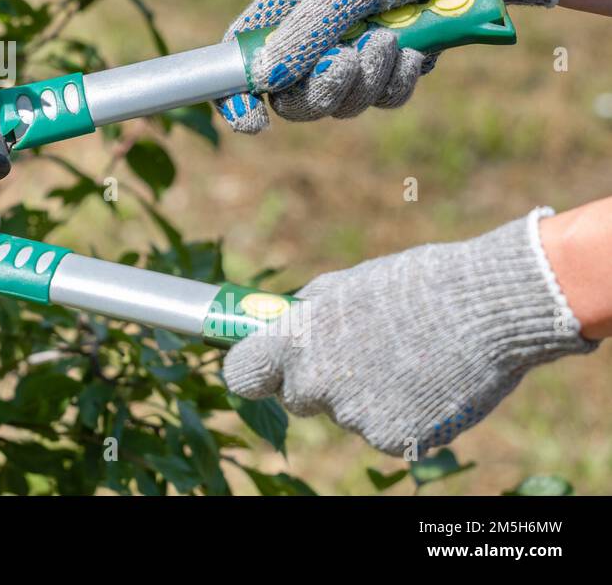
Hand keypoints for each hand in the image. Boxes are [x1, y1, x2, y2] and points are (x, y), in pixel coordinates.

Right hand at [218, 0, 561, 132]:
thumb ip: (307, 30)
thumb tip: (264, 77)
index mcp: (286, 4)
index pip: (240, 55)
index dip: (235, 93)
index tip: (254, 123)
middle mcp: (312, 32)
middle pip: (290, 95)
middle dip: (320, 90)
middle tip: (346, 63)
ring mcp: (352, 50)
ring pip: (340, 102)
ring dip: (368, 79)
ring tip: (393, 39)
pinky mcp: (392, 63)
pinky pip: (383, 98)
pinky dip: (399, 80)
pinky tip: (416, 50)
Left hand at [223, 209, 595, 457]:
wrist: (485, 309)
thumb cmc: (414, 287)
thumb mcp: (344, 285)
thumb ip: (306, 314)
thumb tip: (281, 326)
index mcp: (294, 341)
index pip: (242, 375)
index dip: (255, 372)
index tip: (266, 369)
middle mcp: (315, 383)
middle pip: (299, 398)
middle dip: (322, 382)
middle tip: (362, 352)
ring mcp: (354, 418)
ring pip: (350, 414)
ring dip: (371, 395)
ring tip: (411, 356)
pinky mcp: (395, 440)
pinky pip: (389, 431)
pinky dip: (406, 414)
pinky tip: (430, 382)